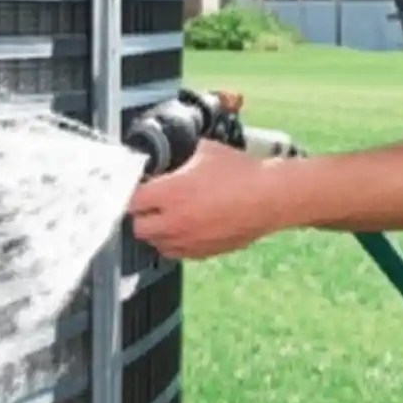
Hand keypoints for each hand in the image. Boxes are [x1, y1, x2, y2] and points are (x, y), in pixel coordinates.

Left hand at [127, 140, 287, 259]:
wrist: (270, 197)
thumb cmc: (243, 173)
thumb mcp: (206, 150)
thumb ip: (183, 153)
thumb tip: (173, 151)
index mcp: (170, 193)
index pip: (132, 201)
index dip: (133, 193)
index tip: (138, 188)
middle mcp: (175, 221)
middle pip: (138, 227)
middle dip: (141, 215)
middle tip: (150, 204)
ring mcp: (189, 240)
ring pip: (156, 243)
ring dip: (157, 231)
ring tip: (168, 216)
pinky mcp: (203, 252)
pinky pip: (177, 252)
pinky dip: (176, 242)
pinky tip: (186, 227)